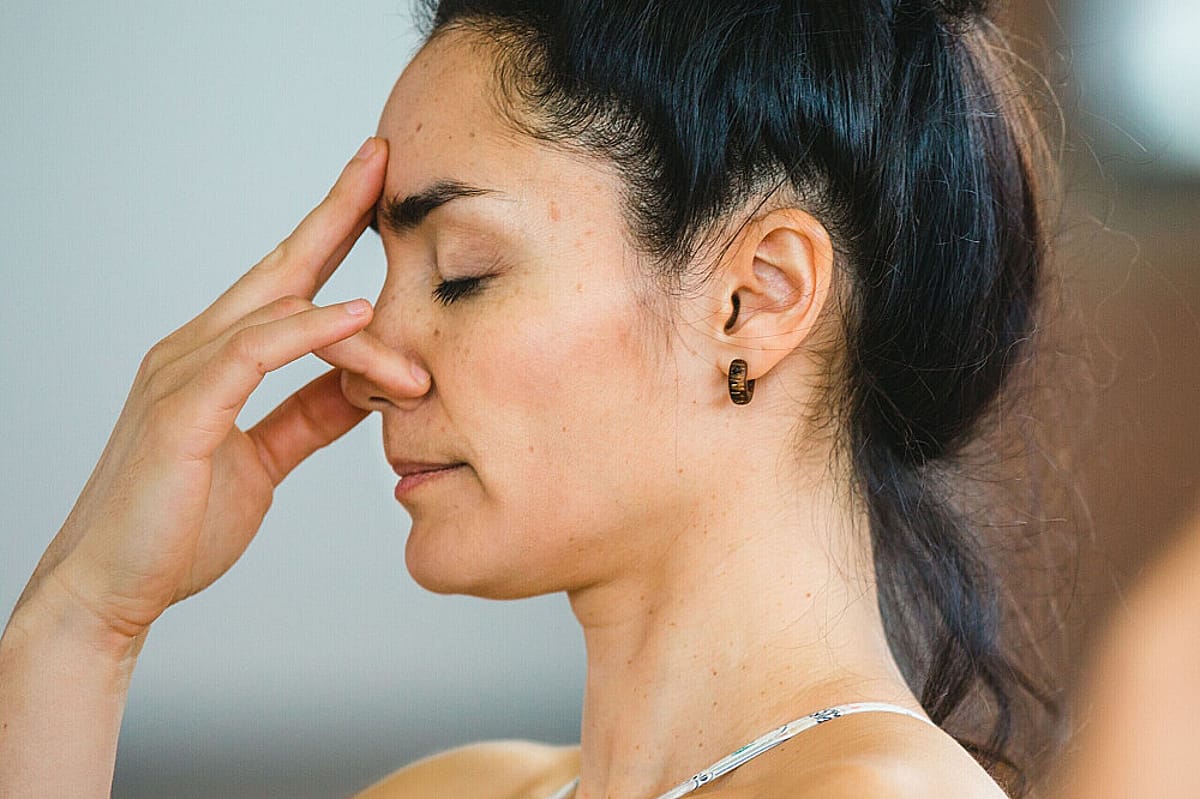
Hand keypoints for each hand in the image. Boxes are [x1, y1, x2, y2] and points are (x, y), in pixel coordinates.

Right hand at [18, 137, 421, 640]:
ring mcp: (182, 373)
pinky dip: (309, 330)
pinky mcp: (181, 409)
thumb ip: (310, 416)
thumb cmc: (180, 525)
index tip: (381, 194)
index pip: (287, 281)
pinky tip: (357, 318)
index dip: (333, 232)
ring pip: (280, 310)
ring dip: (360, 326)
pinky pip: (255, 351)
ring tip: (418, 359)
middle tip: (386, 160)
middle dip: (337, 209)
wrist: (112, 589)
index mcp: (216, 359)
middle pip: (281, 263)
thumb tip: (367, 386)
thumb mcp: (266, 459)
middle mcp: (196, 350)